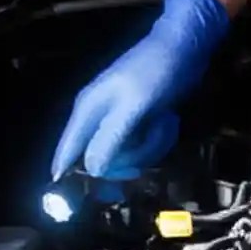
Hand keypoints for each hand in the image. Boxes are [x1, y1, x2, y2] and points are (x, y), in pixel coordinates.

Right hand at [50, 0, 229, 181]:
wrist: (184, 48)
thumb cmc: (156, 73)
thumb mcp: (133, 106)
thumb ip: (110, 137)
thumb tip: (91, 170)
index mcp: (88, 110)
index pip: (67, 149)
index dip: (66, 175)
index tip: (72, 202)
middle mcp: (98, 116)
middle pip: (100, 158)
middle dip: (126, 158)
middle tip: (144, 155)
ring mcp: (118, 119)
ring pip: (125, 153)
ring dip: (147, 147)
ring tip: (161, 126)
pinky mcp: (137, 120)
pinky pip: (141, 144)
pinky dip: (156, 139)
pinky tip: (165, 123)